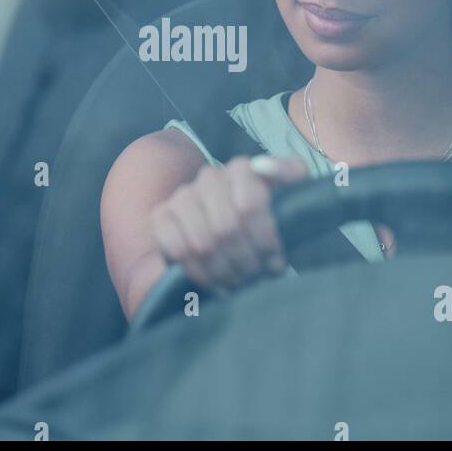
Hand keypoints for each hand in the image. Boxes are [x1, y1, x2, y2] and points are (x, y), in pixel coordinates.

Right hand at [149, 155, 308, 292]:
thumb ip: (290, 171)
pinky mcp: (161, 216)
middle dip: (245, 261)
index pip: (250, 205)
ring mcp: (183, 196)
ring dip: (223, 271)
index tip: (275, 264)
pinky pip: (177, 250)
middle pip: (226, 228)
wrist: (229, 227)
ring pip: (202, 243)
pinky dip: (199, 273)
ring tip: (238, 283)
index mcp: (242, 169)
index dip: (265, 241)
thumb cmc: (267, 214)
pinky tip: (215, 283)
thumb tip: (262, 167)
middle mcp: (210, 177)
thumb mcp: (290, 190)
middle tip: (255, 278)